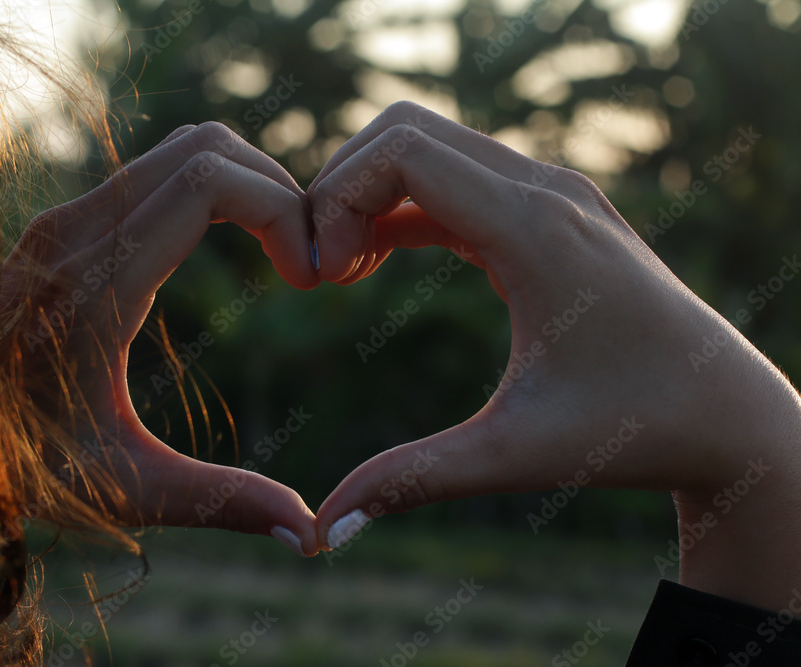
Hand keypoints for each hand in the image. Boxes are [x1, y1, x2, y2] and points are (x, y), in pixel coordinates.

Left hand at [0, 123, 319, 555]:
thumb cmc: (19, 465)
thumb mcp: (123, 487)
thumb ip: (221, 501)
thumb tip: (311, 534)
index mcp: (96, 287)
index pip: (210, 183)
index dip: (284, 213)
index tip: (310, 277)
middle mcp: (75, 233)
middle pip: (209, 149)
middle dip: (279, 192)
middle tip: (307, 263)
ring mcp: (65, 219)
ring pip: (187, 148)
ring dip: (250, 185)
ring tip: (284, 252)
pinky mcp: (67, 222)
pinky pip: (161, 170)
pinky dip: (217, 188)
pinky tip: (240, 245)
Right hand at [309, 102, 800, 608]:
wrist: (728, 415)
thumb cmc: (635, 430)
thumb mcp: (515, 454)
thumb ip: (413, 479)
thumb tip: (324, 530)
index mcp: (534, 228)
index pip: (403, 152)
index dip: (336, 199)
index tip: (320, 277)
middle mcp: (546, 190)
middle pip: (405, 131)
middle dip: (342, 187)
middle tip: (321, 270)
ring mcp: (553, 194)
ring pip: (429, 147)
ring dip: (371, 194)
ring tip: (343, 271)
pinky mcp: (552, 212)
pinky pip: (456, 179)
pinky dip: (403, 206)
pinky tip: (377, 261)